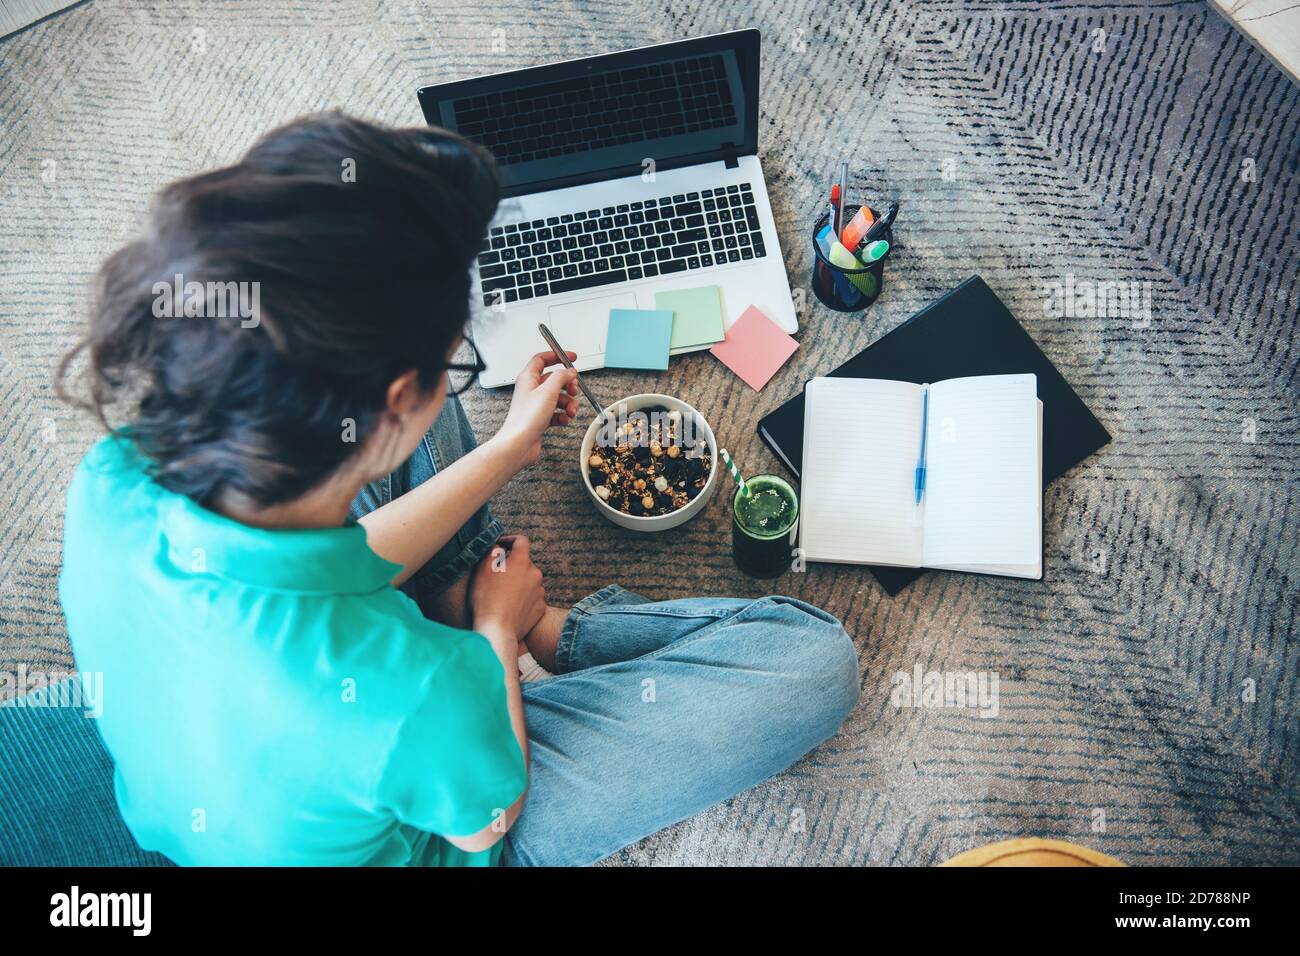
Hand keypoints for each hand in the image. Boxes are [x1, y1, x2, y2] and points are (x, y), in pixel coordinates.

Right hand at [470, 535, 546, 641]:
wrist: (498, 630)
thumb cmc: (486, 599)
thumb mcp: (482, 570)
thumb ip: (492, 551)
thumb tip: (498, 546)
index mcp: (521, 561)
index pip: (521, 541)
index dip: (510, 540)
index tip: (501, 545)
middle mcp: (535, 574)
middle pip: (524, 563)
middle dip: (512, 566)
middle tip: (496, 576)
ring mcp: (540, 592)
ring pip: (529, 581)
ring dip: (518, 582)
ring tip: (502, 595)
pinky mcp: (541, 608)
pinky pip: (532, 598)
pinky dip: (523, 598)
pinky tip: (510, 606)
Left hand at [496, 350, 579, 467]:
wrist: (519, 444)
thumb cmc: (526, 419)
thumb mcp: (548, 391)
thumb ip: (561, 377)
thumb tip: (569, 371)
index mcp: (528, 378)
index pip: (542, 359)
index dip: (557, 356)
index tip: (571, 358)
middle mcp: (531, 390)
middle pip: (554, 379)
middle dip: (568, 385)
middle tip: (574, 390)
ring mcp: (536, 404)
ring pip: (558, 397)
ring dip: (569, 403)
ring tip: (571, 411)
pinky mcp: (540, 418)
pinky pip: (556, 412)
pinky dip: (563, 416)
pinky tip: (563, 420)